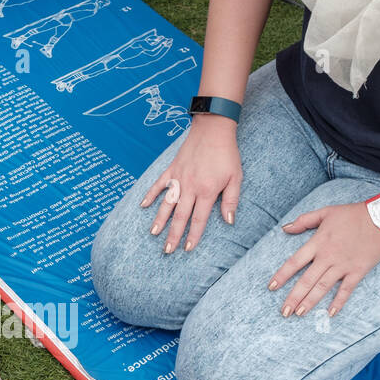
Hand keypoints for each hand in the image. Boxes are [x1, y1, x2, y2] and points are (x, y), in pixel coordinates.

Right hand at [140, 115, 240, 253]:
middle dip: (173, 235)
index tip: (188, 249)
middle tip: (167, 250)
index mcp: (207, 191)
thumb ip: (230, 200)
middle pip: (180, 216)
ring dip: (160, 220)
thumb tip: (229, 221)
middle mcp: (190, 187)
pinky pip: (159, 184)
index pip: (198, 219)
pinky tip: (144, 206)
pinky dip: (150, 195)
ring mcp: (179, 178)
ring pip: (167, 203)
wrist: (213, 129)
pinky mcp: (172, 169)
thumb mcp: (236, 178)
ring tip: (154, 233)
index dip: (193, 235)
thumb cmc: (227, 154)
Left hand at [269, 202, 379, 317]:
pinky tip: (330, 314)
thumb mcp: (325, 212)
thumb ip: (303, 221)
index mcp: (318, 243)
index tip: (271, 287)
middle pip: (306, 280)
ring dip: (310, 302)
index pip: (295, 262)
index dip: (282, 275)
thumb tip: (284, 228)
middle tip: (284, 312)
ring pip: (322, 287)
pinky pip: (346, 290)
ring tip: (299, 314)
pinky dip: (339, 302)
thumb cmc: (353, 214)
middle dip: (293, 297)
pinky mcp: (358, 271)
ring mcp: (343, 266)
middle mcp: (328, 257)